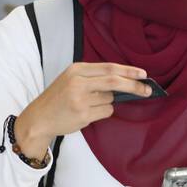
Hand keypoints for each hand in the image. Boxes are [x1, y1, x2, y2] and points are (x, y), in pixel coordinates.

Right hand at [13, 63, 152, 160]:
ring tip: (89, 104)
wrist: (39, 118)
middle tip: (147, 90)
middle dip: (134, 86)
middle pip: (114, 81)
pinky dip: (103, 112)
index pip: (109, 68)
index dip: (129, 71)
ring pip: (110, 100)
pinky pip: (105, 112)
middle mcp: (78, 83)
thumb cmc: (58, 98)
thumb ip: (94, 77)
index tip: (143, 74)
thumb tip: (125, 80)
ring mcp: (80, 100)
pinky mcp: (83, 115)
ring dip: (108, 102)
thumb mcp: (71, 79)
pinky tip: (86, 113)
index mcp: (76, 70)